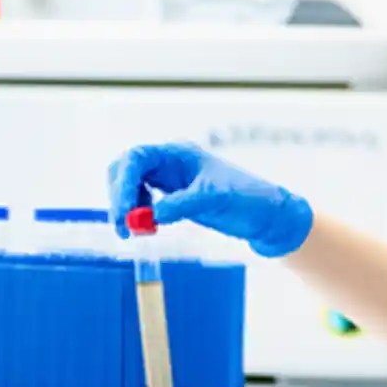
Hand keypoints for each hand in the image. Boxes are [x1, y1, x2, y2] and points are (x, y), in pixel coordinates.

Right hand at [107, 142, 313, 257]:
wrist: (266, 215)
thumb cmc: (247, 198)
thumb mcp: (215, 199)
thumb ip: (182, 205)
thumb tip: (150, 216)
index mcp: (179, 154)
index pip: (137, 158)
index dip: (124, 183)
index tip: (124, 211)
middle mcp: (170, 164)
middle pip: (126, 170)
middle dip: (119, 196)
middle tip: (122, 226)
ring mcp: (170, 180)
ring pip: (131, 186)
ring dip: (126, 207)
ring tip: (132, 232)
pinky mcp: (173, 198)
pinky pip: (142, 201)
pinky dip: (138, 214)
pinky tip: (147, 229)